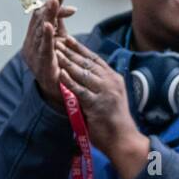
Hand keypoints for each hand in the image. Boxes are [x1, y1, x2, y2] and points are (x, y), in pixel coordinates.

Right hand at [21, 0, 76, 109]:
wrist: (59, 90)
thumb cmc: (58, 64)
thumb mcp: (60, 41)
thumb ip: (60, 25)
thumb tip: (65, 6)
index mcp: (34, 38)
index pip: (40, 16)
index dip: (50, 5)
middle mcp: (31, 44)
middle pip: (39, 21)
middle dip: (49, 7)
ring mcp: (34, 55)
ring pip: (40, 32)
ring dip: (48, 16)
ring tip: (53, 3)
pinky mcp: (41, 64)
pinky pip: (44, 48)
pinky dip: (46, 36)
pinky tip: (49, 25)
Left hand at [54, 36, 146, 163]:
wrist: (123, 140)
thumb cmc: (114, 122)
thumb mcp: (109, 98)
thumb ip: (99, 86)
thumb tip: (82, 75)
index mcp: (114, 79)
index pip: (95, 59)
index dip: (80, 48)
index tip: (68, 38)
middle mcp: (112, 82)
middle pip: (88, 63)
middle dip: (71, 51)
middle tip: (56, 40)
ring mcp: (107, 93)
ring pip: (84, 73)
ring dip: (68, 62)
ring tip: (55, 52)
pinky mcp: (99, 104)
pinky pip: (81, 90)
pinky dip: (69, 81)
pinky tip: (60, 74)